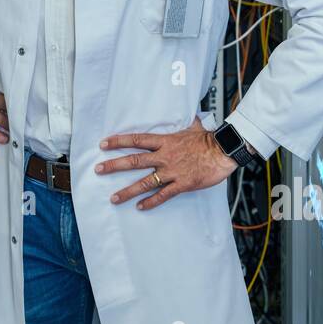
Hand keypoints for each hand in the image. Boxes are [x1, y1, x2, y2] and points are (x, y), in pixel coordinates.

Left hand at [96, 116, 238, 209]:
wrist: (223, 151)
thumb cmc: (209, 139)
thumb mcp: (194, 126)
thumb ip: (187, 123)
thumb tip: (190, 116)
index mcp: (165, 141)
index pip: (136, 140)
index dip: (118, 141)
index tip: (103, 144)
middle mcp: (164, 156)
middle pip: (134, 161)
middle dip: (114, 165)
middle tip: (98, 170)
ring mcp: (172, 171)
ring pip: (145, 182)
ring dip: (127, 191)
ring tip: (113, 198)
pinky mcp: (182, 184)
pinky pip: (163, 195)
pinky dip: (151, 202)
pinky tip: (140, 207)